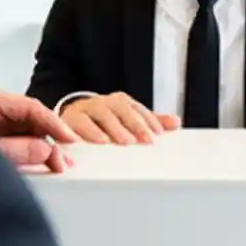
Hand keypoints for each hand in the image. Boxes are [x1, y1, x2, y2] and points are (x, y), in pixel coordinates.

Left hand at [0, 85, 77, 172]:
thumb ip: (17, 150)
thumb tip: (45, 149)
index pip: (28, 107)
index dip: (53, 123)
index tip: (68, 138)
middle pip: (29, 118)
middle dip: (49, 138)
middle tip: (63, 159)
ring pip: (25, 129)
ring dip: (42, 146)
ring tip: (58, 162)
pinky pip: (16, 138)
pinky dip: (30, 150)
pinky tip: (43, 160)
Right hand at [61, 92, 180, 144]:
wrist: (74, 117)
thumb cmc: (105, 120)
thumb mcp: (129, 119)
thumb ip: (150, 122)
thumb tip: (175, 122)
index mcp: (120, 102)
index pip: (136, 109)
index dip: (147, 120)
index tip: (157, 135)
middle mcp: (104, 103)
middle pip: (119, 109)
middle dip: (132, 124)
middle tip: (142, 140)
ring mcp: (86, 109)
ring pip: (98, 114)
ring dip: (106, 128)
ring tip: (113, 142)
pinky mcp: (69, 120)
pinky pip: (74, 124)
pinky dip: (80, 133)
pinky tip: (87, 143)